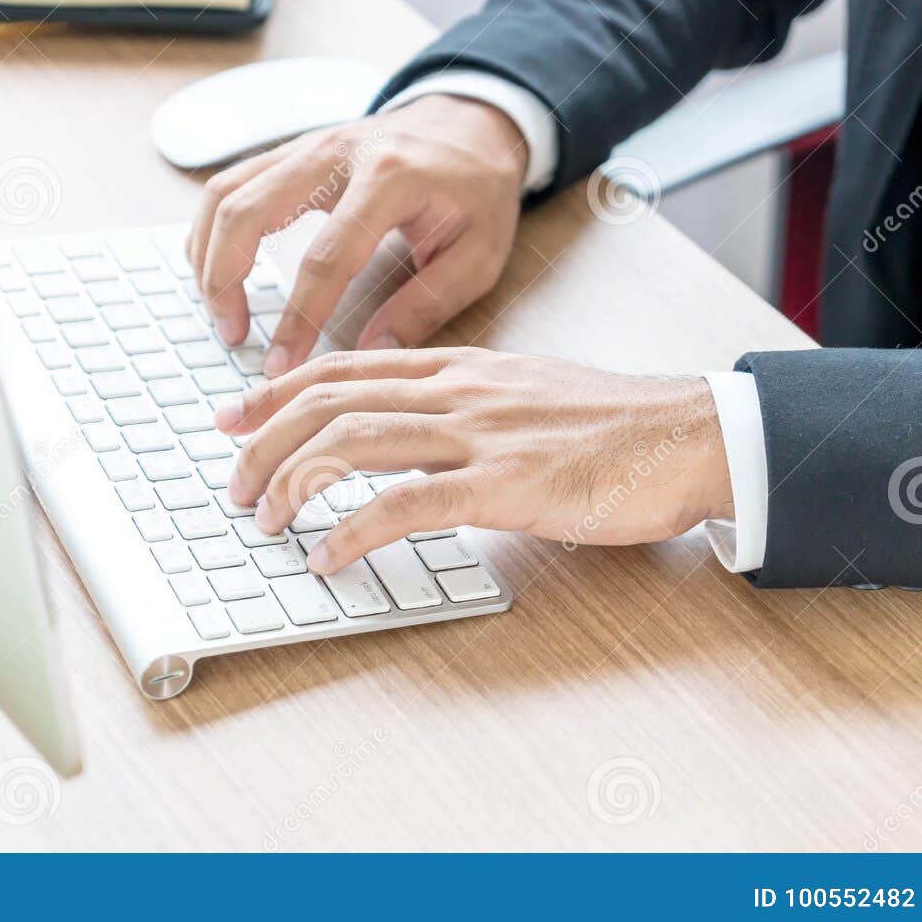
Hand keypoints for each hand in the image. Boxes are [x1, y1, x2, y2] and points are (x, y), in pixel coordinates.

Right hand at [185, 95, 528, 377]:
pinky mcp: (293, 151)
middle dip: (226, 280)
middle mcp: (336, 152)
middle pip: (247, 210)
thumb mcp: (477, 255)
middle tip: (232, 337)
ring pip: (225, 191)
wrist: (475, 124)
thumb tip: (369, 354)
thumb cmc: (479, 190)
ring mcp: (307, 145)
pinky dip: (211, 229)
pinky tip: (216, 271)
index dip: (297, 318)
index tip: (280, 366)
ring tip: (220, 313)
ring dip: (207, 255)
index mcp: (389, 178)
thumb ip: (426, 306)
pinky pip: (231, 184)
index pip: (325, 258)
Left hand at [214, 348, 735, 573]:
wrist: (688, 434)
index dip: (277, 389)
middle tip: (233, 481)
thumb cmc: (614, 424)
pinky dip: (351, 531)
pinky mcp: (506, 486)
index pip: (346, 366)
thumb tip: (410, 427)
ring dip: (291, 482)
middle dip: (265, 440)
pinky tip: (328, 555)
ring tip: (264, 519)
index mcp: (462, 366)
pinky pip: (405, 505)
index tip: (233, 415)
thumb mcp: (525, 393)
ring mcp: (480, 436)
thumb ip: (464, 402)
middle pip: (331, 400)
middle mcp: (459, 391)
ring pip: (352, 442)